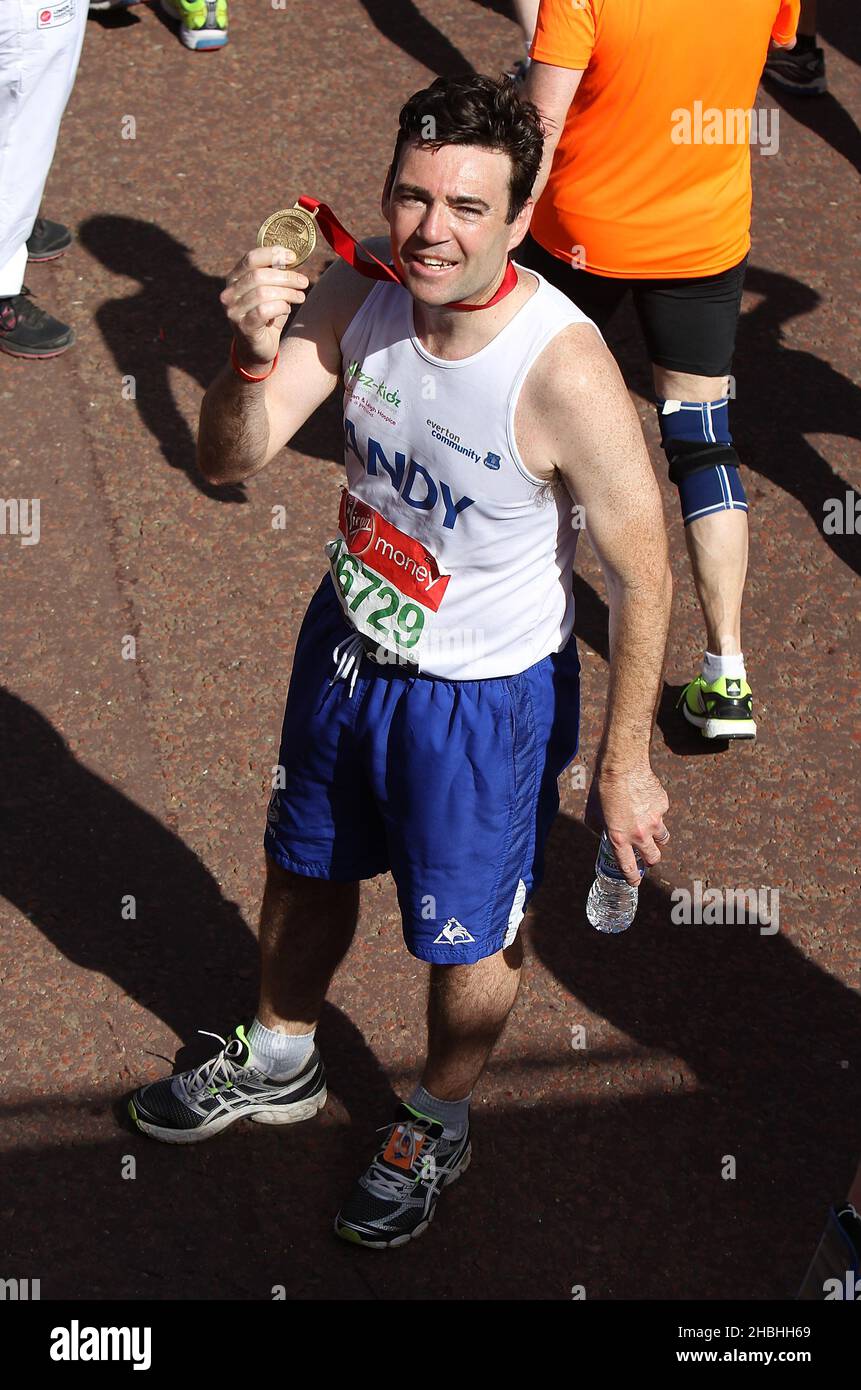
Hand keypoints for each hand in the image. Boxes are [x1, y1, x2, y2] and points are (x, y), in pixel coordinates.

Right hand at [220, 246, 309, 371]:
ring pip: (263, 293)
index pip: (250, 259)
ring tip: (299, 297)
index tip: (292, 257)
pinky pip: (264, 311)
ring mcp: (233, 311)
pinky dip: (280, 307)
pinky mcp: (243, 327)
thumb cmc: (267, 316)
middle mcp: (229, 293)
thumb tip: (290, 258)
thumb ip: (276, 275)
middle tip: (303, 282)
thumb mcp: (271, 291)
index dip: (272, 254)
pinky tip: (287, 309)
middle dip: (286, 277)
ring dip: (287, 293)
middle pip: (258, 275)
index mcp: (234, 278)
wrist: (258, 349)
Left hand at [585, 763, 669, 885]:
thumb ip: (599, 829)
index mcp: (619, 838)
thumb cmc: (602, 789)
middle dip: (651, 860)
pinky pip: (661, 813)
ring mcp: (655, 820)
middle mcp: (640, 833)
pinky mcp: (663, 806)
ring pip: (663, 837)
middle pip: (653, 858)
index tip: (635, 880)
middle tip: (648, 857)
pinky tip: (645, 799)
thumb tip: (603, 832)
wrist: (621, 767)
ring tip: (649, 829)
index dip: (632, 877)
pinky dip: (655, 811)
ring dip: (657, 838)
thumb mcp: (592, 814)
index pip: (629, 867)